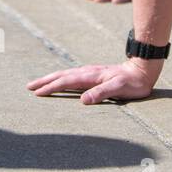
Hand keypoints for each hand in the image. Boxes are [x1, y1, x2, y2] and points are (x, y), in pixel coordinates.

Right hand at [27, 59, 160, 104]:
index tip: (37, 92)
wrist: (142, 71)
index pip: (66, 81)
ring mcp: (90, 73)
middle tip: (29, 86)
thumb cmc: (132, 83)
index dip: (51, 87)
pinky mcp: (93, 75)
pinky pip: (72, 76)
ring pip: (65, 75)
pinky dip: (61, 78)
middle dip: (45, 81)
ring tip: (39, 83)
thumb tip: (83, 100)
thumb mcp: (119, 89)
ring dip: (51, 79)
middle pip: (61, 76)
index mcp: (90, 76)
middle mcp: (87, 73)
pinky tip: (60, 81)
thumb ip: (101, 93)